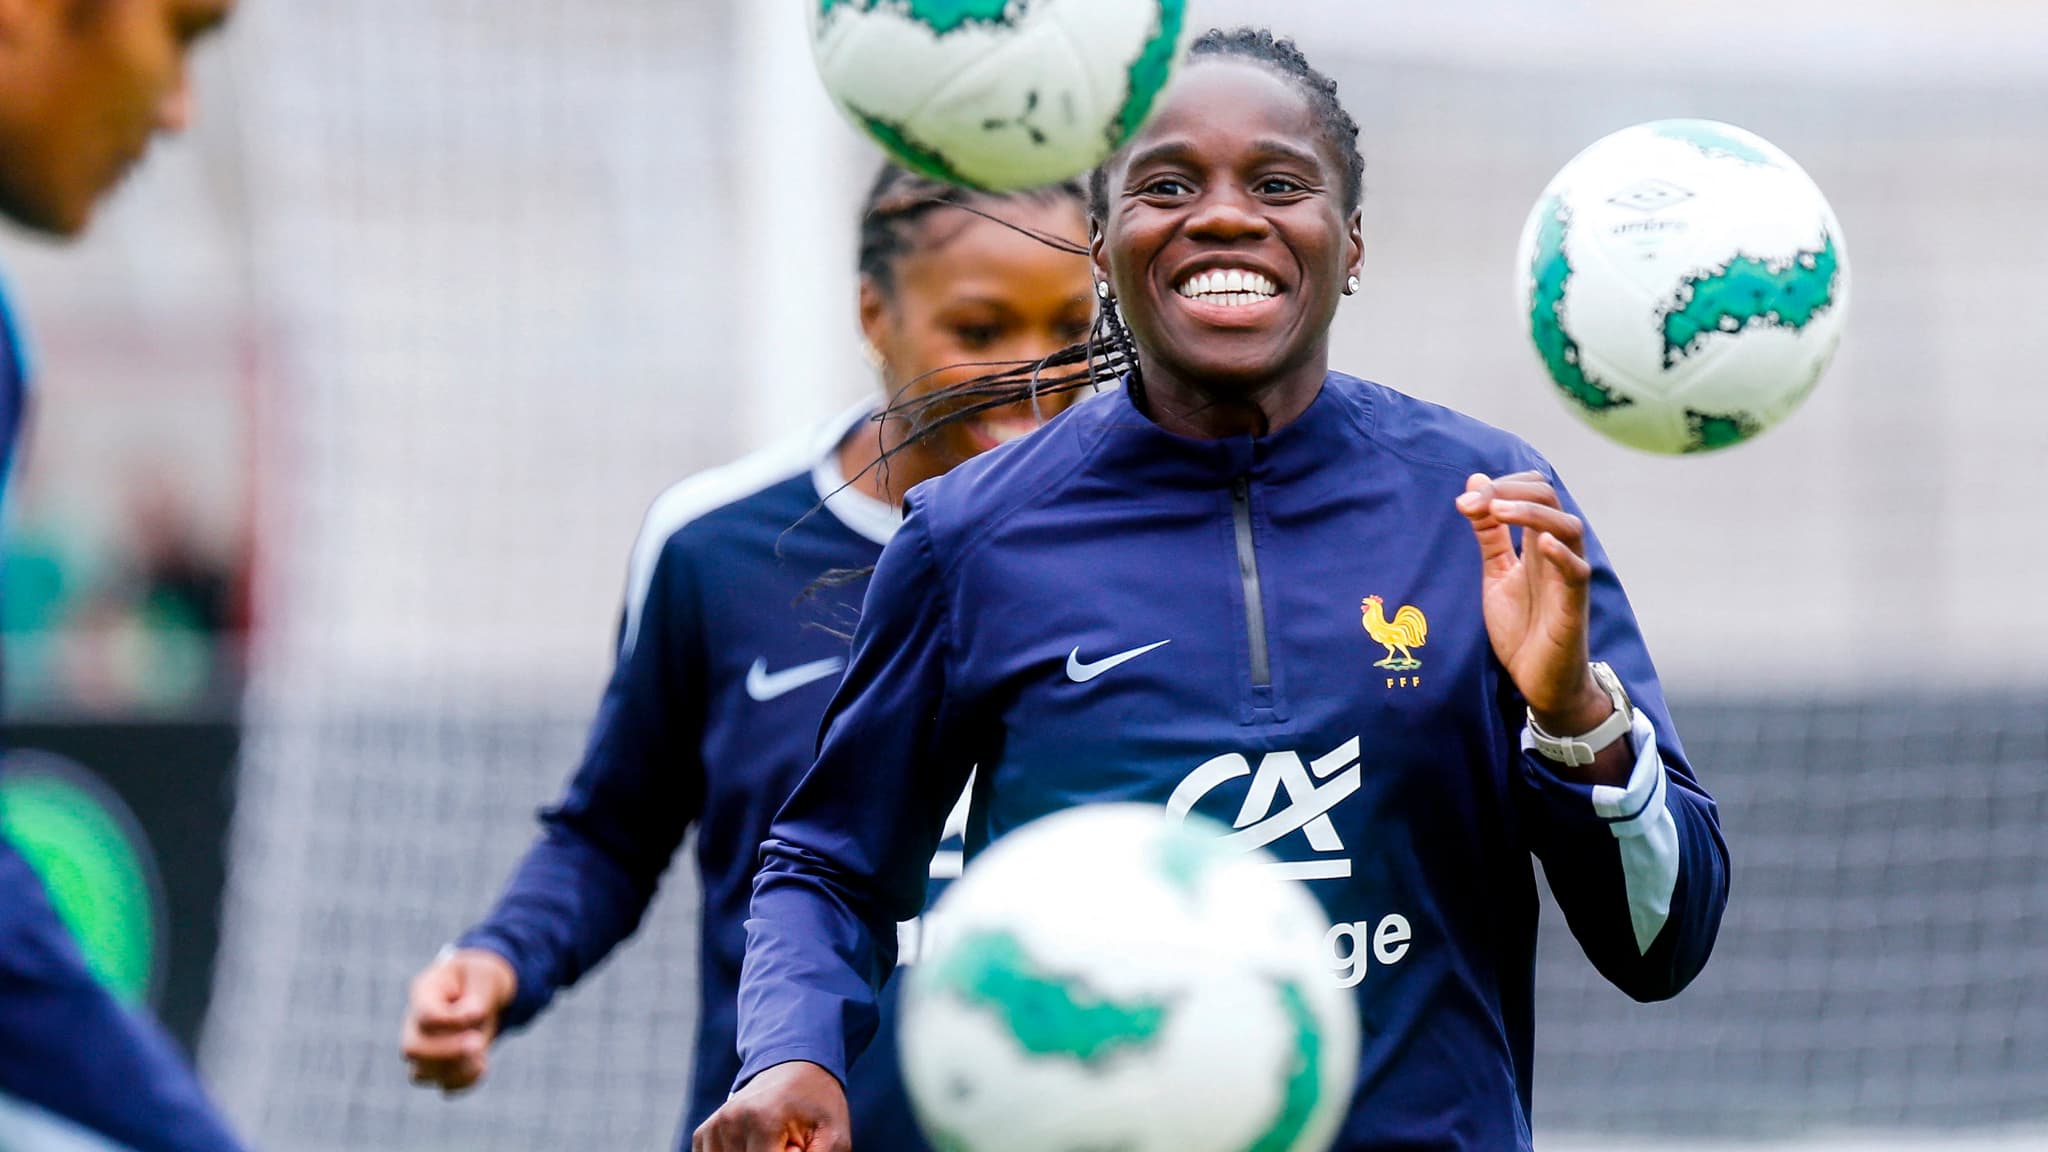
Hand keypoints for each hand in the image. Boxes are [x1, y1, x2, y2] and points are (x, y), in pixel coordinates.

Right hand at [401, 948, 516, 1093]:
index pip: (426, 1015)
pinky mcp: (437, 1066)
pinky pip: (443, 1086)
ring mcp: (423, 1046)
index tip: (479, 1013)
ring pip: (421, 1073)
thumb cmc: (480, 978)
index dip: (453, 1021)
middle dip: (449, 1051)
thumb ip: (478, 995)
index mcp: (425, 991)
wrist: (483, 991)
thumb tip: (473, 1016)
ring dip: (457, 1070)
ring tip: (481, 1056)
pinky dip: (464, 1081)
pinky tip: (482, 1064)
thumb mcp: (485, 975)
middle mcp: (415, 1021)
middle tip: (478, 1042)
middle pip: (412, 1049)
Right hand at [692, 1061, 851, 1151]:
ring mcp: (713, 1127)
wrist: (793, 1069)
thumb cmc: (817, 1105)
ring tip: (772, 1143)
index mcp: (762, 1119)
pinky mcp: (703, 1134)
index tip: (796, 1145)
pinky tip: (755, 1144)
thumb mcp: (833, 1136)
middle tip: (787, 1143)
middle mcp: (730, 1121)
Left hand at [1456, 472, 1609, 735]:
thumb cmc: (1523, 626)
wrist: (1538, 679)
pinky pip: (1577, 571)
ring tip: (1499, 509)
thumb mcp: (1496, 572)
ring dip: (1532, 512)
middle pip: (1549, 498)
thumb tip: (1475, 482)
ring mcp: (1568, 576)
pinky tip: (1541, 543)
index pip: (1532, 490)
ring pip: (1569, 527)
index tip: (1464, 502)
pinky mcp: (1574, 605)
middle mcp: (1556, 552)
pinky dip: (1562, 554)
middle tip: (1474, 503)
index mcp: (1537, 541)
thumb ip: (1488, 532)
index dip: (1501, 485)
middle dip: (1510, 490)